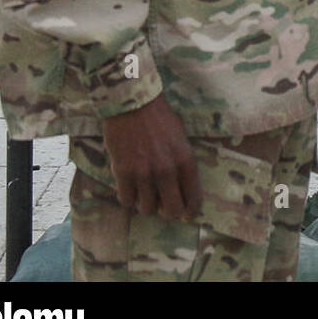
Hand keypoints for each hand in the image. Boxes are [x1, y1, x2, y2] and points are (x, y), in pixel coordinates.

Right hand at [101, 94, 201, 220]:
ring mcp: (145, 174)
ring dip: (145, 203)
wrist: (133, 104)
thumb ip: (182, 163)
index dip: (191, 211)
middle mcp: (167, 171)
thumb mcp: (181, 138)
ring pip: (147, 209)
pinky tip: (129, 186)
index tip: (187, 215)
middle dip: (168, 211)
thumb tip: (182, 187)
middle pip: (171, 210)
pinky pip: (126, 201)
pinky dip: (128, 197)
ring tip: (144, 191)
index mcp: (186, 160)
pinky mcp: (124, 173)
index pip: (194, 197)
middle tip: (163, 205)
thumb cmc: (160, 118)